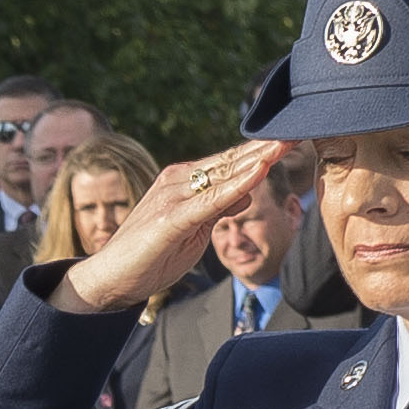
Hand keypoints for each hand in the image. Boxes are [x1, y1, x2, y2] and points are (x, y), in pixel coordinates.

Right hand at [60, 141, 287, 315]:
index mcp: (183, 182)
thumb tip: (248, 194)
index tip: (291, 138)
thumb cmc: (148, 257)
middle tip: (301, 129)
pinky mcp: (171, 219)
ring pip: (225, 173)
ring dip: (259, 157)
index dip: (261, 150)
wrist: (107, 279)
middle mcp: (178, 181)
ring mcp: (173, 197)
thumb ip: (218, 209)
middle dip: (267, 146)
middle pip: (231, 160)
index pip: (230, 162)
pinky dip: (238, 185)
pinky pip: (211, 199)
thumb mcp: (193, 230)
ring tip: (288, 141)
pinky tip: (259, 171)